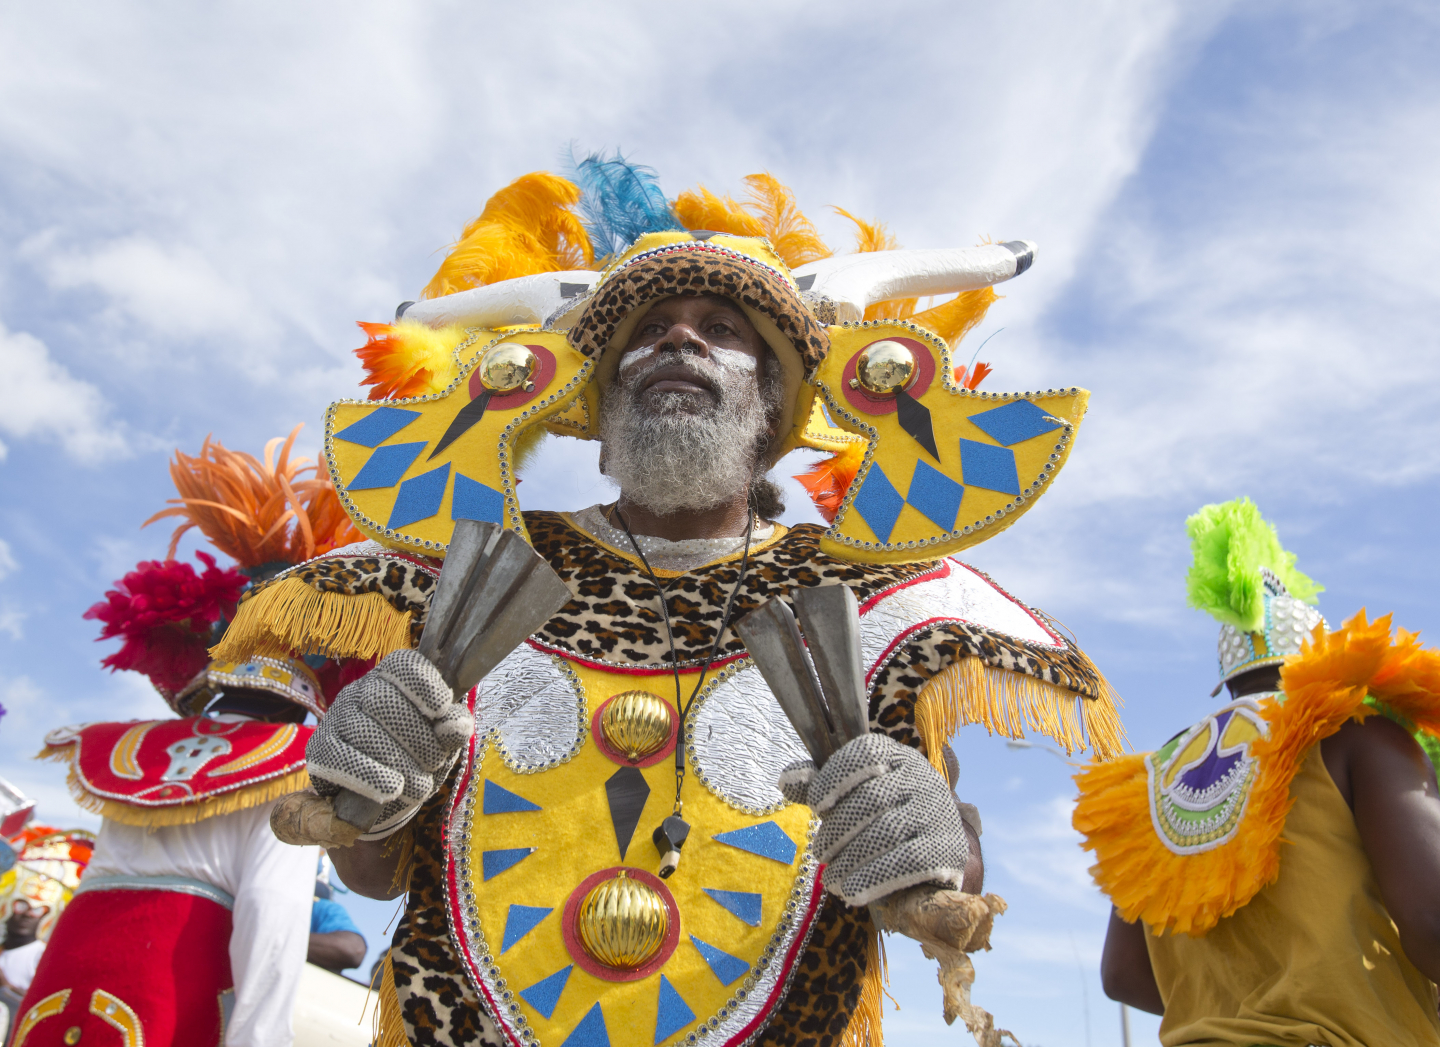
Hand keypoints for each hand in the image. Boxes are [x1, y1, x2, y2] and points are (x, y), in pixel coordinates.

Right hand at [305, 648, 472, 838]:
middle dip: (417, 737)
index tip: (441, 709)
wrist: (378, 802)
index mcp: (394, 680)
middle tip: (434, 764)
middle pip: (383, 701)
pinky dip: (370, 776)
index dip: (422, 684)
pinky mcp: (318, 749)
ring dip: (399, 764)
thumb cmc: (414, 761)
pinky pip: (339, 757)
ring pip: (363, 731)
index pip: (403, 665)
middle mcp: (360, 691)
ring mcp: (336, 717)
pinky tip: (390, 790)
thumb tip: (458, 726)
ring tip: (419, 786)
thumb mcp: (441, 746)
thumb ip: (451, 732)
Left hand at [779, 733, 968, 906]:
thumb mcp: (848, 798)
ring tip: (830, 879)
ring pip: (888, 832)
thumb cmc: (878, 821)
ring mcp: (939, 812)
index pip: (865, 753)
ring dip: (851, 860)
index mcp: (896, 756)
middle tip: (819, 853)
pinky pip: (910, 862)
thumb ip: (817, 787)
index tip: (816, 806)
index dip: (836, 776)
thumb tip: (787, 780)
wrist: (931, 858)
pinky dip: (876, 877)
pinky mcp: (950, 849)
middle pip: (873, 799)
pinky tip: (852, 892)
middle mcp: (922, 778)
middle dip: (838, 830)